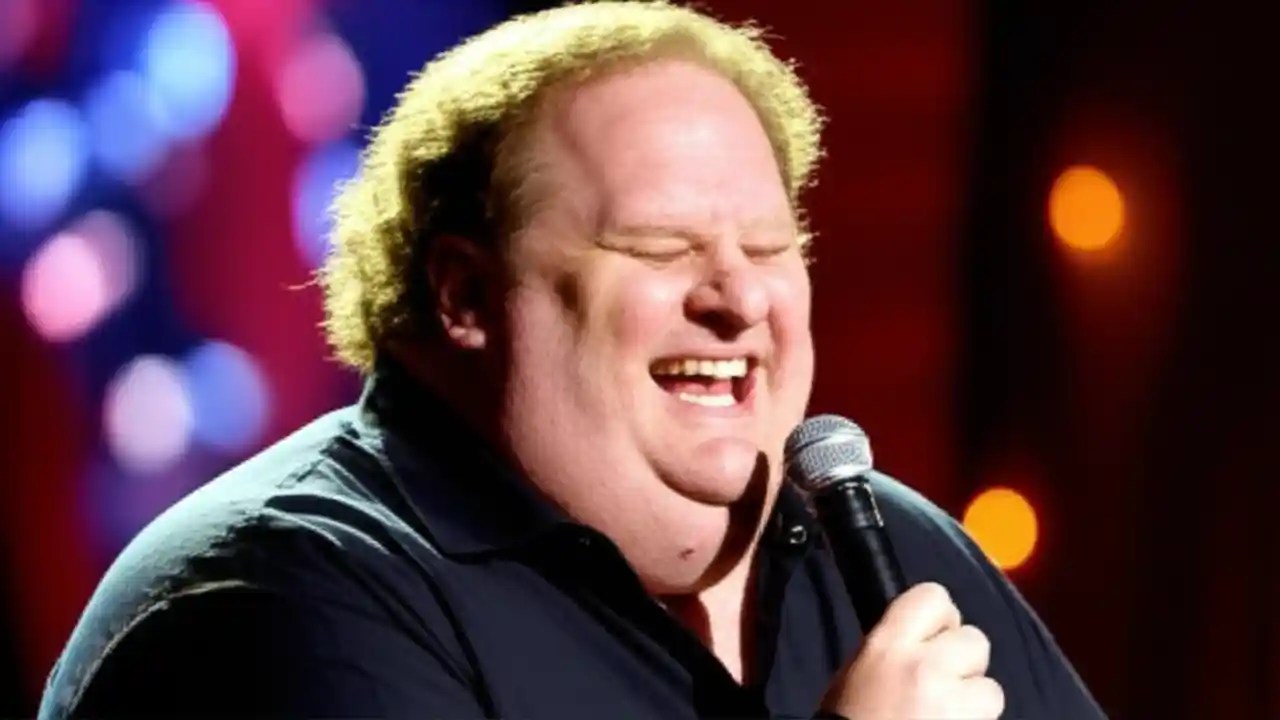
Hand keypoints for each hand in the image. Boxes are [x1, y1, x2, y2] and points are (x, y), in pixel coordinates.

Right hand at [819, 582, 1004, 718]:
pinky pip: (992, 719)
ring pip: (991, 688)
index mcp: (889, 644)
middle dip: (963, 662)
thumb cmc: (849, 719)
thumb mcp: (860, 670)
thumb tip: (928, 637)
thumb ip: (896, 646)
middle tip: (942, 683)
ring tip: (950, 714)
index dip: (940, 618)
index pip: (933, 597)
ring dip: (974, 701)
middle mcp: (926, 666)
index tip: (932, 638)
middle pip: (974, 639)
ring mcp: (953, 703)